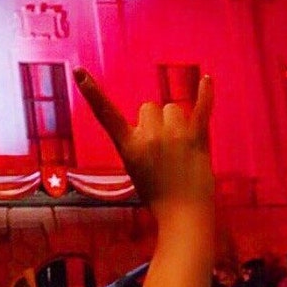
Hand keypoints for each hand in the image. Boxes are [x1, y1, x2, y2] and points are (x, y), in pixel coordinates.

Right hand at [73, 67, 213, 224]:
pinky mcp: (198, 139)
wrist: (183, 215)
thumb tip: (153, 121)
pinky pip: (202, 110)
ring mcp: (174, 136)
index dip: (91, 91)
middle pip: (149, 107)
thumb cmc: (157, 195)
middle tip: (163, 150)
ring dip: (176, 121)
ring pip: (173, 108)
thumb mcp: (135, 169)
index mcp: (129, 146)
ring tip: (181, 148)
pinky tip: (207, 78)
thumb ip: (139, 142)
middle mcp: (149, 137)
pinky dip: (206, 94)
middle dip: (155, 121)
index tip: (78, 71)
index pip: (106, 114)